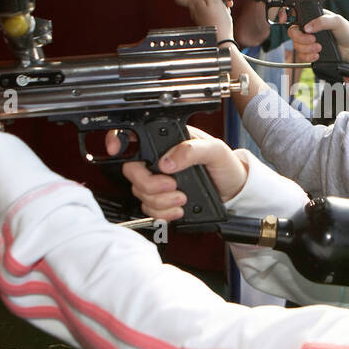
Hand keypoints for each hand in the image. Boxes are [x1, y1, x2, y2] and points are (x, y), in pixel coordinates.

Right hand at [113, 125, 247, 220]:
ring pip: (140, 193)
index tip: (115, 150)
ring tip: (182, 199)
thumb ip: (192, 150)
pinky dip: (163, 213)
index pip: (134, 135)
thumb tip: (167, 161)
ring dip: (160, 201)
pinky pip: (149, 209)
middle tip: (173, 187)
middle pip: (132, 171)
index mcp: (168, 141)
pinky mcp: (162, 199)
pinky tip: (178, 209)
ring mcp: (159, 180)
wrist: (234, 192)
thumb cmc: (227, 166)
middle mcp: (159, 159)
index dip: (118, 140)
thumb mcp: (215, 151)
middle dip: (150, 184)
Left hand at [174, 0, 233, 39]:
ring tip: (224, 4)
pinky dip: (218, 10)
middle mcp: (194, 11)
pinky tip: (225, 11)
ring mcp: (200, 17)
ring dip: (215, 2)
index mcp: (193, 4)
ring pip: (206, 4)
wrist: (223, 39)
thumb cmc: (218, 22)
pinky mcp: (207, 22)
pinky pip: (211, 12)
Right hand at [288, 11, 348, 67]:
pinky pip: (302, 55)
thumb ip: (322, 21)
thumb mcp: (337, 21)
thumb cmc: (348, 34)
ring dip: (306, 49)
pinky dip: (308, 56)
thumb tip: (307, 27)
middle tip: (313, 40)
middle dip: (301, 39)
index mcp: (314, 17)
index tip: (290, 24)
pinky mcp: (311, 52)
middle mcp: (310, 28)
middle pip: (293, 33)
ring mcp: (309, 41)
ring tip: (319, 48)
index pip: (297, 17)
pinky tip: (317, 55)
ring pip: (297, 45)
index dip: (289, 18)